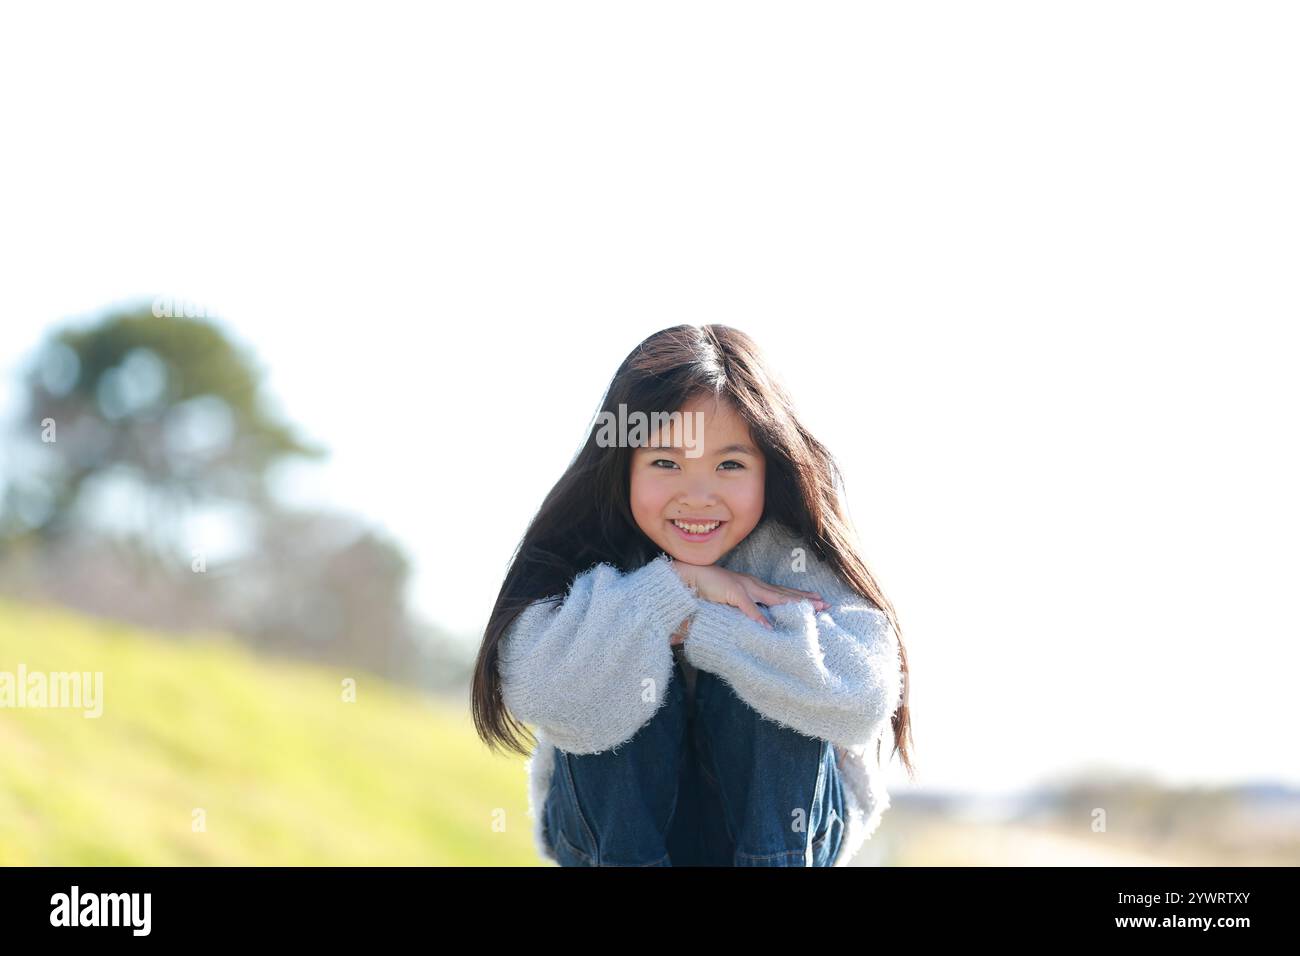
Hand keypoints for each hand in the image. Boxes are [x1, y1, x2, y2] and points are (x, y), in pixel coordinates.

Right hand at [670, 560, 827, 630]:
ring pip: (774, 597)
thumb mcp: (728, 602)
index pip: (780, 593)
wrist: (686, 578)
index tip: (817, 601)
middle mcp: (752, 584)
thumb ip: (743, 611)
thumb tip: (757, 624)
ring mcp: (743, 587)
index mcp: (752, 587)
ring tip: (811, 609)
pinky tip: (770, 627)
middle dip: (806, 599)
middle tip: (826, 605)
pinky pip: (747, 607)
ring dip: (793, 604)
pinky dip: (759, 617)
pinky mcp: (731, 592)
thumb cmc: (705, 590)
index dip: (799, 597)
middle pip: (784, 593)